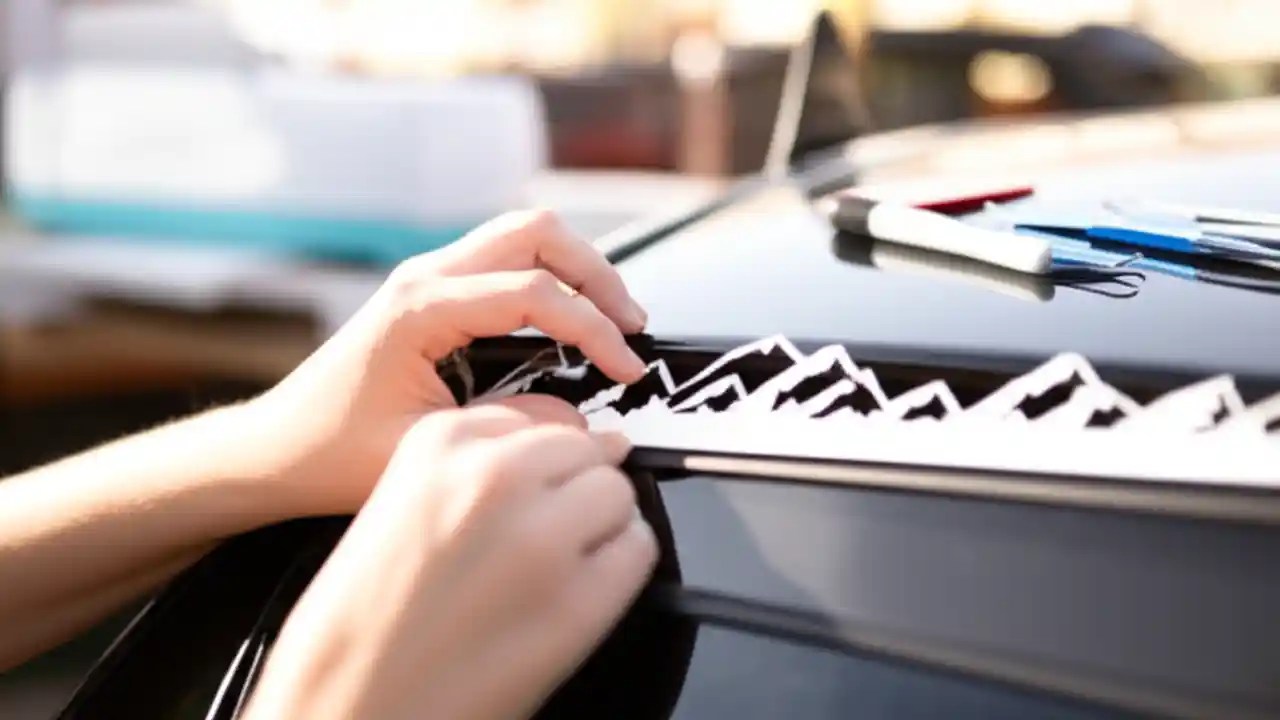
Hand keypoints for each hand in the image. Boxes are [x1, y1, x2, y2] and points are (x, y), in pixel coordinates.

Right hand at [243, 402, 658, 719]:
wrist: (342, 709)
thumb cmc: (357, 626)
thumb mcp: (393, 506)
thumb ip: (466, 467)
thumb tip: (552, 453)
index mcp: (438, 445)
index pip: (539, 420)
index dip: (543, 461)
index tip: (537, 484)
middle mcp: (494, 478)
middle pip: (587, 450)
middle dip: (577, 487)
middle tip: (552, 530)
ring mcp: (543, 538)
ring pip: (618, 494)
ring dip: (602, 524)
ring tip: (562, 563)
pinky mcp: (579, 601)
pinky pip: (636, 550)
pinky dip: (619, 567)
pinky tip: (581, 592)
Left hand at [247, 210, 647, 515]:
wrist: (275, 450)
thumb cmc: (331, 455)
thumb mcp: (431, 449)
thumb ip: (514, 428)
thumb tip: (582, 418)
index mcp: (420, 308)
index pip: (535, 294)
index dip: (595, 329)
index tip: (627, 369)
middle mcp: (423, 278)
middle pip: (537, 232)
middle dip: (597, 274)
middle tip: (631, 325)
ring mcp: (426, 279)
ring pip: (524, 236)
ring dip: (577, 270)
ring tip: (612, 320)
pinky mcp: (431, 294)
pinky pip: (505, 261)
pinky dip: (550, 280)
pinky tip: (570, 322)